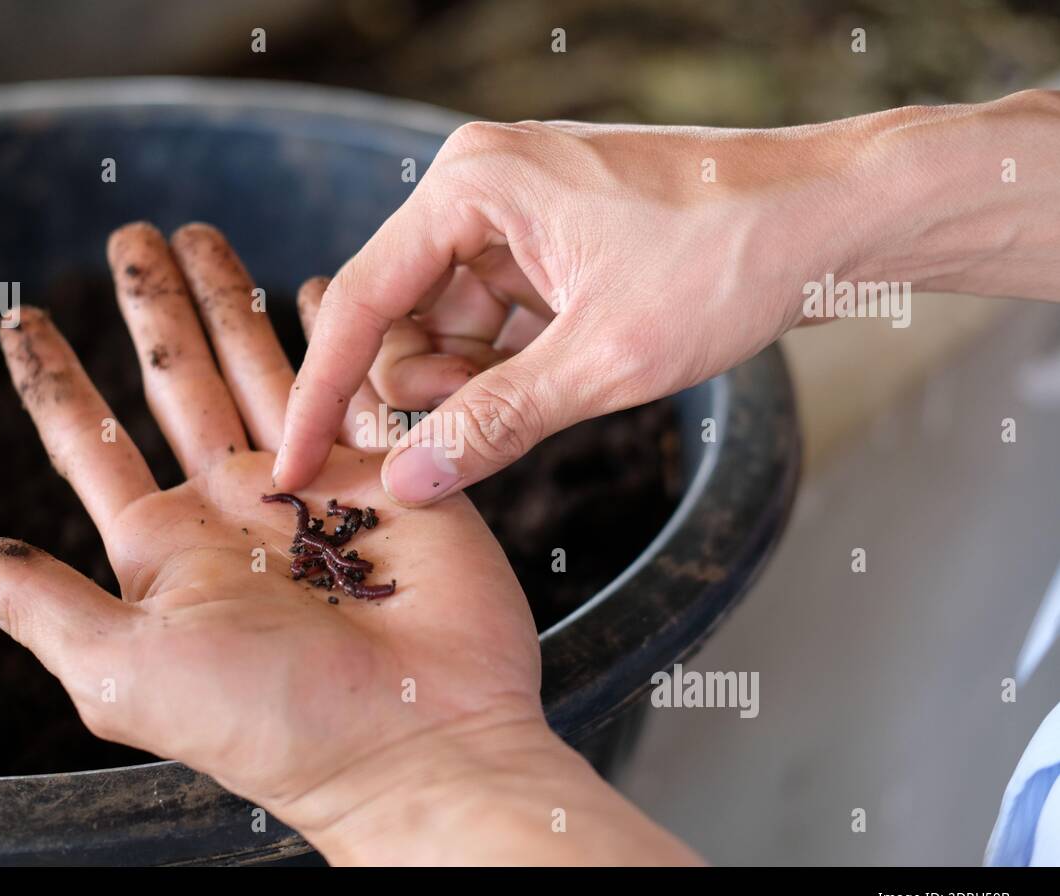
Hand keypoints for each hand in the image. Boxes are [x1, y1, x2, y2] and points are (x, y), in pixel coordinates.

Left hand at [0, 222, 555, 857]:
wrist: (420, 745)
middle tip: (133, 234)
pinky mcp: (393, 477)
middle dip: (154, 306)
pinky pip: (360, 385)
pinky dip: (343, 334)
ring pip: (265, 366)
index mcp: (166, 547)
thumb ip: (34, 600)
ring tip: (206, 234)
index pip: (91, 441)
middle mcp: (235, 506)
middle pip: (180, 380)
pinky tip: (321, 288)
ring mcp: (317, 488)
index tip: (20, 315)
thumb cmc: (272, 723)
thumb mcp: (125, 667)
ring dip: (232, 299)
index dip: (54, 378)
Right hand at [272, 91, 1059, 504]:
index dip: (323, 393)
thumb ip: (494, 423)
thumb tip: (409, 481)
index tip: (291, 462)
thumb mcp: (601, 360)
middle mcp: (481, 187)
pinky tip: (550, 386)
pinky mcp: (552, 243)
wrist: (833, 217)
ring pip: (450, 324)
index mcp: (471, 186)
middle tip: (467, 442)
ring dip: (473, 384)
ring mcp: (518, 214)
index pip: (362, 301)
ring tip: (537, 406)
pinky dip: (509, 366)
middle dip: (424, 390)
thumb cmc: (728, 259)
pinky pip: (496, 319)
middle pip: (402, 316)